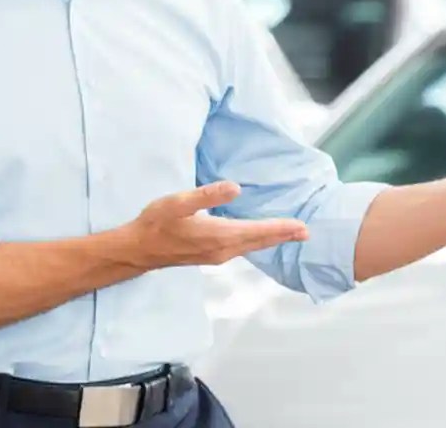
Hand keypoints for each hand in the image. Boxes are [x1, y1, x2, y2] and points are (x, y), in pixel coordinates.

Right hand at [125, 181, 308, 269]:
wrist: (139, 249)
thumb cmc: (156, 223)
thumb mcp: (178, 203)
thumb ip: (207, 195)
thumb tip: (236, 188)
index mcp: (219, 235)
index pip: (258, 231)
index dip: (281, 228)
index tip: (301, 227)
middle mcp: (223, 249)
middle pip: (260, 242)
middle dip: (283, 236)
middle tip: (306, 233)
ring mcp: (217, 255)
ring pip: (252, 247)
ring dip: (271, 240)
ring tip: (290, 234)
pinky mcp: (211, 255)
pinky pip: (242, 249)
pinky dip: (256, 242)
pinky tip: (259, 237)